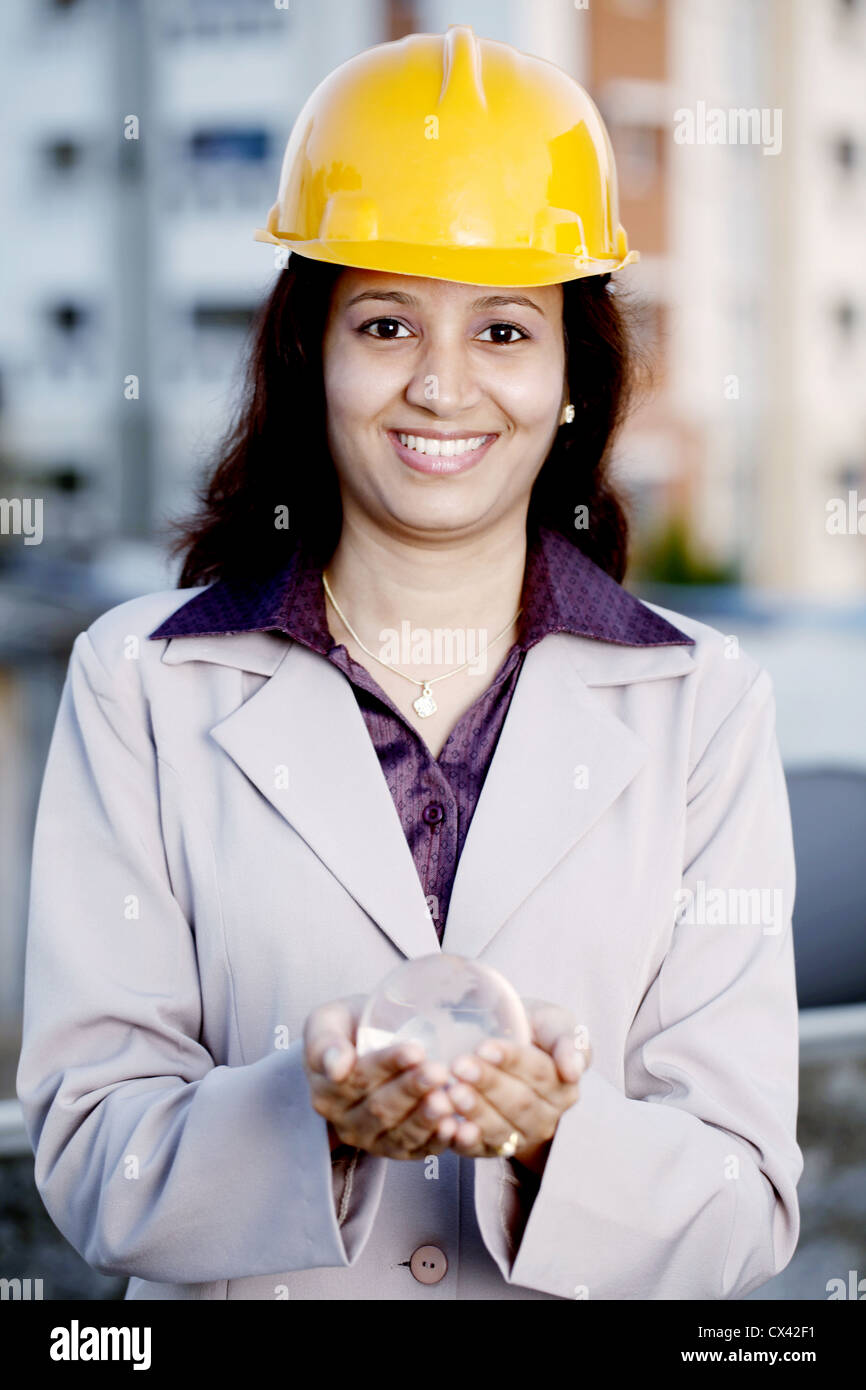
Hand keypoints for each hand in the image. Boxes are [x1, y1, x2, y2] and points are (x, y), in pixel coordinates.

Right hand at [302, 995, 460, 1158]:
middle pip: (381, 1108)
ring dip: (426, 1118)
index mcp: (327, 1090)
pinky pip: (418, 1151)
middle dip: (412, 1089)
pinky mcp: (399, 1150)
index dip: (388, 1065)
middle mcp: (346, 1122)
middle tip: (438, 1071)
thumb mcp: (328, 1023)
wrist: (366, 1044)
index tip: (415, 1050)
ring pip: (400, 1133)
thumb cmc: (350, 1029)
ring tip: (448, 1100)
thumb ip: (325, 1043)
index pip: (359, 1078)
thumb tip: (336, 1067)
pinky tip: (456, 1128)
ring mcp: (373, 1140)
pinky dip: (438, 1141)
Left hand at [441, 999, 590, 1166]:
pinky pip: (480, 1150)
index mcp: (563, 1086)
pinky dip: (464, 1141)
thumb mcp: (552, 1023)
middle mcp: (545, 1117)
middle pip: (519, 1103)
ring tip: (453, 1092)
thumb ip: (567, 1041)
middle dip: (488, 1084)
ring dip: (476, 1112)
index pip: (540, 1074)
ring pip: (501, 1129)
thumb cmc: (531, 1031)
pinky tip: (450, 1127)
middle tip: (460, 1066)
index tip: (485, 1047)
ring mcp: (520, 1137)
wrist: (506, 1042)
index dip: (512, 1061)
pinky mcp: (492, 1149)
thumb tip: (572, 1071)